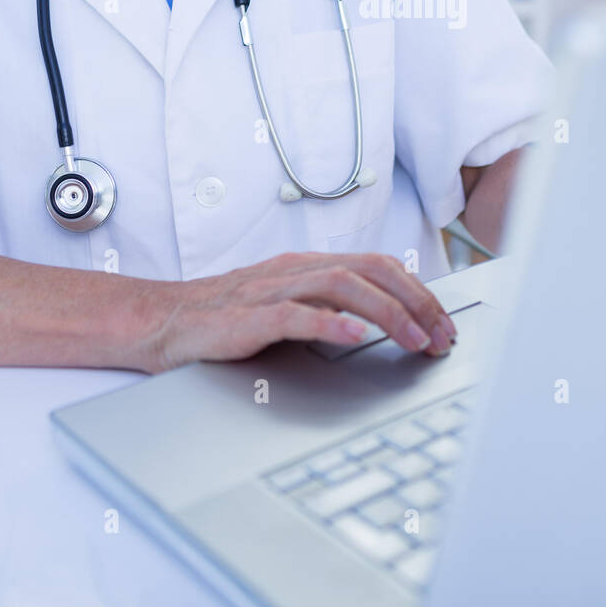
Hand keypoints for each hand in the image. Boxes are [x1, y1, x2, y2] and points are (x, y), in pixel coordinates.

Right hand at [146, 251, 457, 372]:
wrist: (160, 321)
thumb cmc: (223, 318)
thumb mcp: (285, 305)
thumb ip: (327, 306)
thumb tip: (387, 324)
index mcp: (308, 266)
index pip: (379, 266)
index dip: (419, 292)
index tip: (445, 324)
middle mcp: (295, 271)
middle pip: (371, 270)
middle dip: (416, 302)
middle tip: (443, 337)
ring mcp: (271, 291)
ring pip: (341, 286)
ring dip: (387, 314)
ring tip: (414, 340)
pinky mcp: (246, 318)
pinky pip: (292, 316)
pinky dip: (327, 323)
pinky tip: (353, 336)